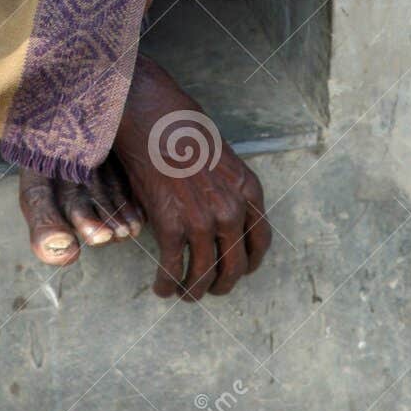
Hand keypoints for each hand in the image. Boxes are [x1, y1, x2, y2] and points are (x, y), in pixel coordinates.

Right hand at [113, 54, 271, 299]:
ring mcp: (203, 220)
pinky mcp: (171, 225)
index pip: (260, 242)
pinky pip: (173, 268)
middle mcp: (232, 210)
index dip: (249, 263)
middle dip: (223, 285)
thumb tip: (221, 216)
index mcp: (249, 190)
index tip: (238, 270)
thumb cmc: (180, 127)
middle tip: (210, 290)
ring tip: (184, 295)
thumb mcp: (221, 156)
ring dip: (194, 291)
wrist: (150, 115)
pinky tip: (161, 288)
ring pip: (204, 274)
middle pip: (235, 266)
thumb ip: (228, 187)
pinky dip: (167, 284)